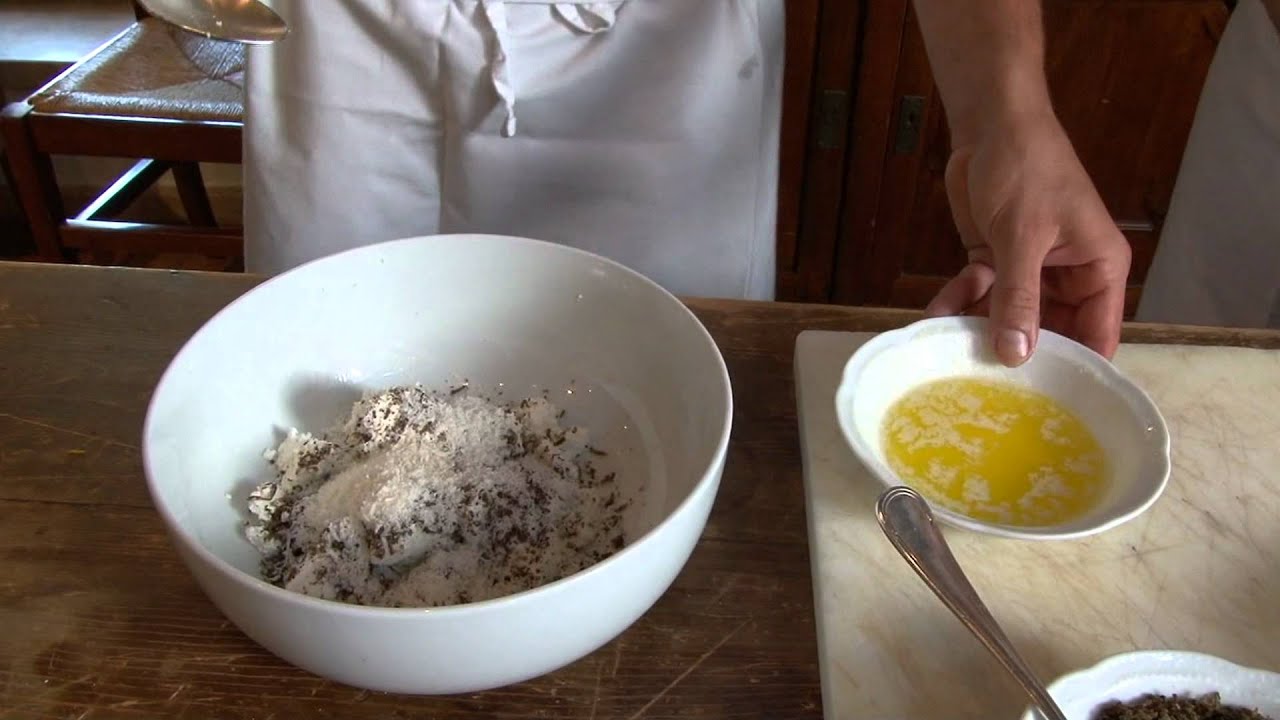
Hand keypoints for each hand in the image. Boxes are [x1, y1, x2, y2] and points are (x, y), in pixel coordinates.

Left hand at [925, 114, 1130, 365]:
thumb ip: (1018, 298)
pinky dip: (959, 302)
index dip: (1077, 368)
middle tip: (987, 388)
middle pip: (1049, 332)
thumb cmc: (1026, 167)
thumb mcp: (1023, 237)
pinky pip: (980, 294)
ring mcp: (1031, 269)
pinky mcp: (995, 260)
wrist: (990, 122)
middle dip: (1017, 353)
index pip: (1098, 334)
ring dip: (979, 329)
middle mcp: (1069, 275)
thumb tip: (1018, 355)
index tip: (1049, 406)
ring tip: (952, 352)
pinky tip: (935, 314)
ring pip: (1008, 316)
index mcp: (1099, 268)